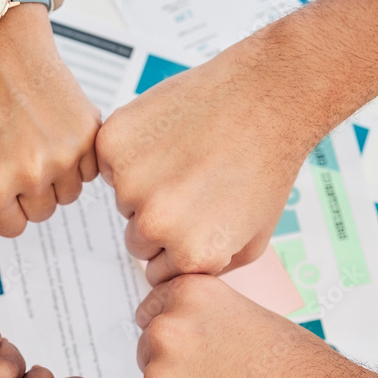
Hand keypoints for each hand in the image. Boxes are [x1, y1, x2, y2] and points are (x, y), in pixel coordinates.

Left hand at [0, 3, 100, 236]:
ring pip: (67, 195)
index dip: (4, 207)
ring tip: (37, 146)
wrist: (0, 49)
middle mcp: (30, 175)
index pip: (11, 228)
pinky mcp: (87, 135)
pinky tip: (56, 136)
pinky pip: (90, 171)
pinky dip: (77, 160)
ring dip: (55, 179)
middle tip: (19, 160)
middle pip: (41, 214)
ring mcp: (63, 156)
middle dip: (30, 194)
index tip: (1, 183)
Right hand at [97, 0, 377, 285]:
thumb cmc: (266, 163)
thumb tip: (175, 280)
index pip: (158, 272)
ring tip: (185, 158)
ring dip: (145, 185)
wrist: (267, 97)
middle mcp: (156, 225)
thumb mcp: (253, 241)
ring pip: (124, 201)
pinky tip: (168, 138)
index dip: (176, 247)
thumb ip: (210, 269)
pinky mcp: (114, 144)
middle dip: (159, 221)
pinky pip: (110, 163)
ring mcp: (130, 183)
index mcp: (190, 254)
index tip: (195, 221)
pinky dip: (131, 153)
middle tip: (192, 186)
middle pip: (137, 241)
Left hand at [135, 274, 377, 377]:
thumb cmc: (302, 371)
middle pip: (148, 352)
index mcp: (187, 296)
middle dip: (177, 368)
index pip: (152, 312)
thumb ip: (200, 317)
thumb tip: (169, 326)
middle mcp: (166, 332)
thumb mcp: (247, 314)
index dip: (180, 336)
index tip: (203, 350)